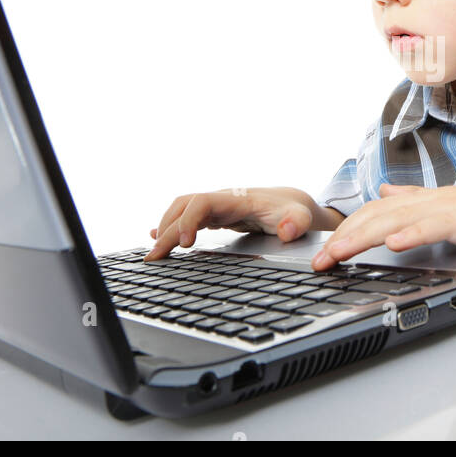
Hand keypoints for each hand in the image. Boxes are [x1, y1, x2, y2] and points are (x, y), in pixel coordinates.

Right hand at [147, 187, 312, 260]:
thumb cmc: (294, 211)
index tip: (184, 244)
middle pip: (184, 207)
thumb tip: (286, 230)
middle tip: (155, 257)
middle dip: (167, 230)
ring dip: (164, 230)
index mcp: (237, 199)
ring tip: (154, 253)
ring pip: (181, 212)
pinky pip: (186, 219)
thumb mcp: (301, 217)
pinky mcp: (215, 217)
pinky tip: (157, 239)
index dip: (189, 221)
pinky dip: (170, 228)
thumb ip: (296, 222)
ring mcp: (216, 208)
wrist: (292, 204)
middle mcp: (221, 200)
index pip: (202, 203)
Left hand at [311, 180, 455, 270]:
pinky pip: (434, 226)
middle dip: (344, 238)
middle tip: (320, 261)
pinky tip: (393, 244)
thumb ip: (414, 199)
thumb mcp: (447, 204)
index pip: (374, 212)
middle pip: (376, 216)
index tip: (324, 252)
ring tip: (340, 252)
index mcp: (423, 199)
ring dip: (365, 237)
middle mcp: (429, 200)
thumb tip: (385, 192)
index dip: (346, 229)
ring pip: (397, 220)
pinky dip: (412, 234)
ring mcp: (447, 208)